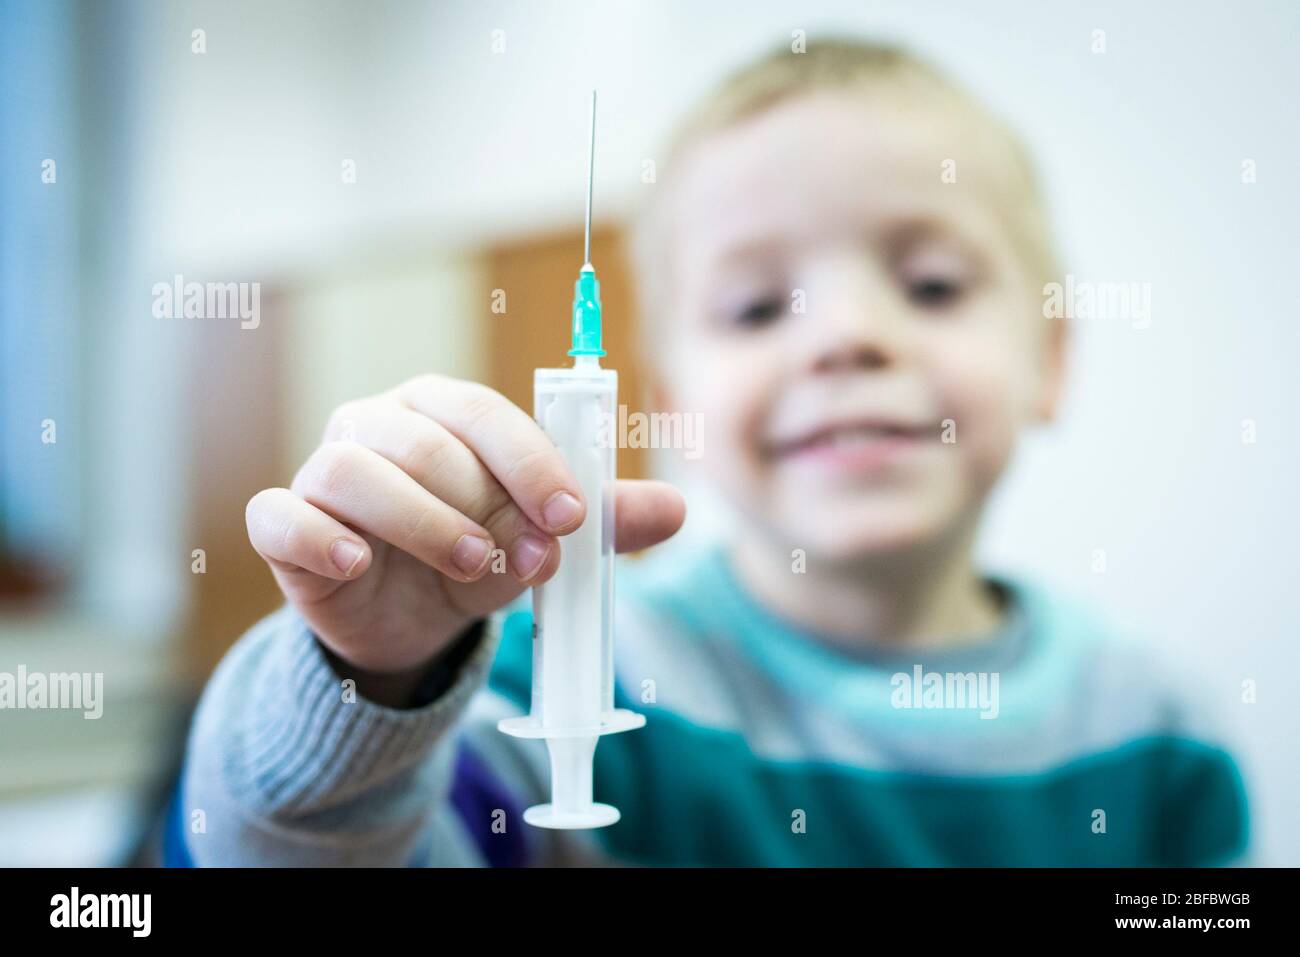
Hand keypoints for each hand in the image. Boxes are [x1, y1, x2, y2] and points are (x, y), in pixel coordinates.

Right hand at [245, 374, 684, 701]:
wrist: (408, 622)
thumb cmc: (476, 556)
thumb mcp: (543, 541)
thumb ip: (604, 522)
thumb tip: (676, 510)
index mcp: (443, 410)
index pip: (483, 413)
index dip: (529, 462)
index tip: (570, 516)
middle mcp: (378, 425)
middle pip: (423, 443)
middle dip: (482, 503)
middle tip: (521, 557)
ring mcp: (324, 470)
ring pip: (354, 471)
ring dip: (420, 522)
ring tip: (468, 567)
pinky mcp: (284, 525)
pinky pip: (281, 516)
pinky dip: (319, 538)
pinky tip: (358, 564)